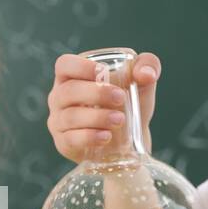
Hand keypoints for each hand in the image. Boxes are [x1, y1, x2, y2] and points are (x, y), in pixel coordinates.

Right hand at [46, 49, 160, 161]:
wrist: (129, 139)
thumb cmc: (127, 104)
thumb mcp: (141, 82)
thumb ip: (148, 66)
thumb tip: (146, 75)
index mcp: (72, 76)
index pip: (64, 65)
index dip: (79, 66)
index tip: (102, 71)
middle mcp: (59, 97)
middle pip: (68, 91)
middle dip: (96, 93)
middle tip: (121, 98)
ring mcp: (59, 122)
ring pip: (70, 117)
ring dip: (96, 117)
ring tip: (120, 120)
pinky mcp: (64, 143)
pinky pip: (71, 139)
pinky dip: (89, 137)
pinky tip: (106, 136)